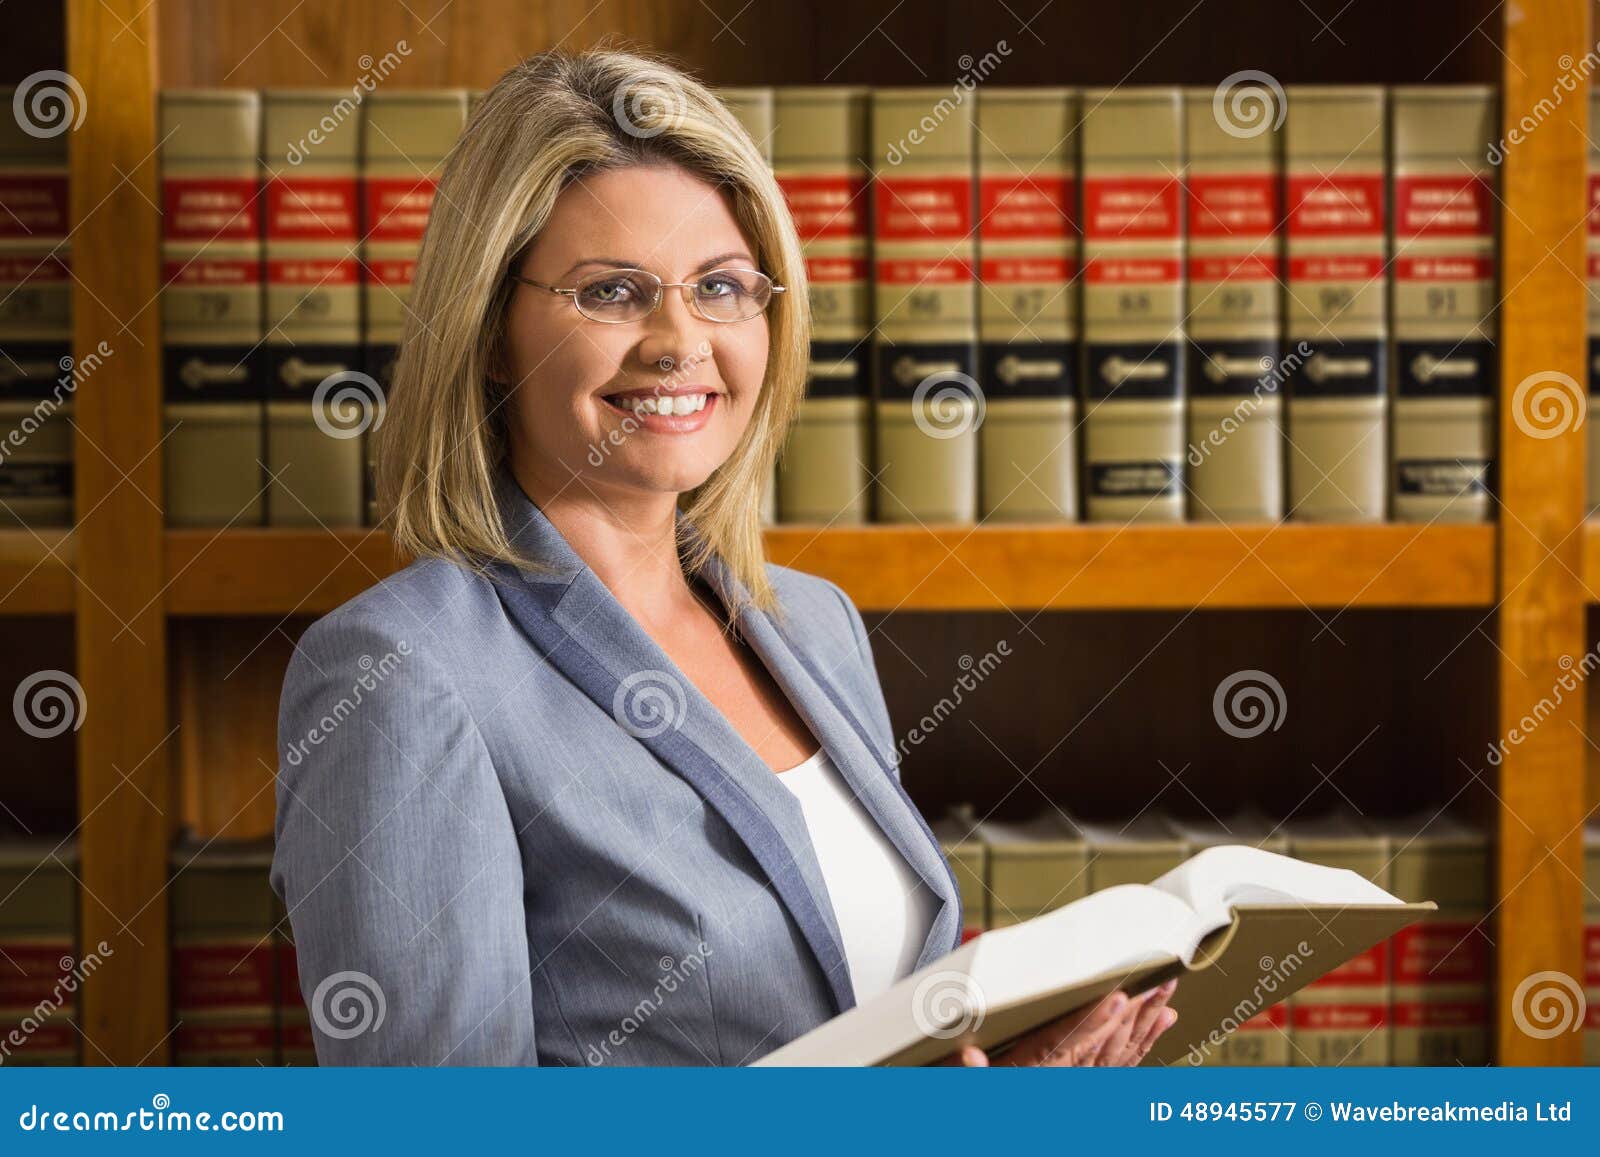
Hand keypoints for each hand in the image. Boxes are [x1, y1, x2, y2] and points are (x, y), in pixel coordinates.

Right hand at [935, 977, 1178, 1066]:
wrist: (994, 1114)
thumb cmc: (975, 1079)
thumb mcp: (955, 1077)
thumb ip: (966, 1073)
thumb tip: (969, 1059)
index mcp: (1031, 1072)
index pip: (1064, 1045)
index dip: (1091, 1023)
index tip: (1115, 999)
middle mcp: (1060, 1080)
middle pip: (1103, 1046)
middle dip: (1132, 1013)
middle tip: (1158, 979)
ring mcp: (1077, 1084)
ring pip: (1120, 1053)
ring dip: (1145, 1022)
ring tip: (1167, 990)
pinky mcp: (1086, 1083)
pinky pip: (1125, 1064)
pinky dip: (1147, 1041)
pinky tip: (1165, 1019)